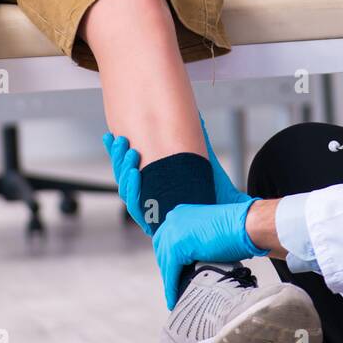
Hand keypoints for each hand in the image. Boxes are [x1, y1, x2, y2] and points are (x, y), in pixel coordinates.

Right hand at [102, 109, 250, 225]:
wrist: (232, 217)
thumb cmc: (217, 194)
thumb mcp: (203, 163)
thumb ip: (195, 142)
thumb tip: (195, 116)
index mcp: (156, 188)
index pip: (129, 169)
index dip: (117, 154)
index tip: (110, 136)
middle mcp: (151, 202)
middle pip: (124, 180)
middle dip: (118, 159)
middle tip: (120, 140)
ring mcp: (153, 215)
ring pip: (127, 194)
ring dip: (125, 171)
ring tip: (130, 152)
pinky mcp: (157, 227)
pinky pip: (138, 208)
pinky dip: (134, 189)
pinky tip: (135, 172)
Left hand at [154, 199, 264, 309]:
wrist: (246, 225)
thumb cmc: (237, 228)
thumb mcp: (209, 231)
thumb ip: (196, 240)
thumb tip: (192, 258)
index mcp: (180, 213)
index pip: (166, 239)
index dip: (169, 258)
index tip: (173, 272)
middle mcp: (173, 220)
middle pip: (162, 251)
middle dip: (168, 269)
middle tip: (174, 284)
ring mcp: (173, 233)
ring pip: (165, 263)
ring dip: (170, 281)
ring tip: (175, 294)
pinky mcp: (177, 248)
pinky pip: (171, 273)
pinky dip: (172, 288)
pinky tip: (174, 298)